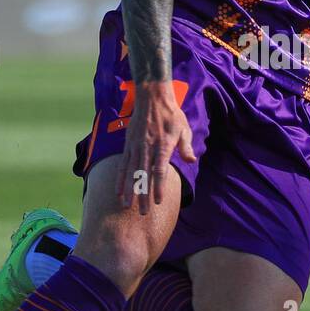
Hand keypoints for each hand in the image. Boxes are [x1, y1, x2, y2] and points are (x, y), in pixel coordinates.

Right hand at [115, 81, 194, 214]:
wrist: (152, 97)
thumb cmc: (171, 114)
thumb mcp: (184, 129)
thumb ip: (186, 146)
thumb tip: (192, 160)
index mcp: (162, 145)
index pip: (159, 170)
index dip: (158, 187)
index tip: (158, 201)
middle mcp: (147, 148)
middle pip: (143, 176)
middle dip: (143, 195)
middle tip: (143, 213)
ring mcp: (135, 147)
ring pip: (130, 172)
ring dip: (129, 190)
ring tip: (126, 206)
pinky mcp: (128, 145)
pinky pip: (122, 165)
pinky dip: (119, 179)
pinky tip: (117, 191)